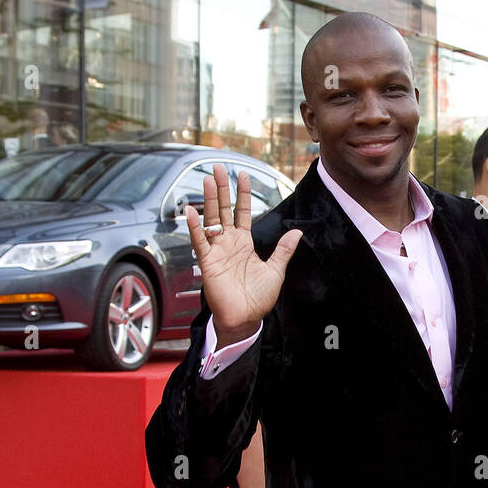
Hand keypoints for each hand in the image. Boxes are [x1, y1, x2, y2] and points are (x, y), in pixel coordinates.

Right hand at [186, 164, 302, 344]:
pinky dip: (195, 228)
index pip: (241, 212)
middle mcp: (228, 244)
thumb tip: (297, 233)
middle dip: (221, 189)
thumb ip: (283, 250)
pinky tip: (191, 211)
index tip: (242, 174)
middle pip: (223, 210)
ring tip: (208, 180)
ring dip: (209, 201)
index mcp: (244, 244)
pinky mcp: (208, 263)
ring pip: (211, 220)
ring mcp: (217, 252)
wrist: (245, 320)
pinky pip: (200, 242)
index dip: (242, 194)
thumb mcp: (275, 271)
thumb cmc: (258, 299)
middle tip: (217, 167)